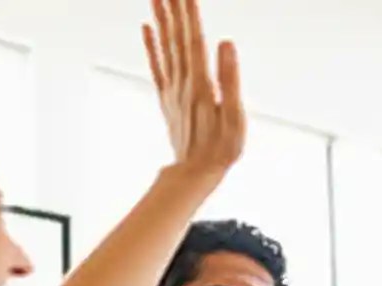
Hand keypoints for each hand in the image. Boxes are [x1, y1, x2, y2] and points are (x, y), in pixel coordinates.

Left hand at [142, 0, 245, 175]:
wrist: (194, 172)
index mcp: (201, 82)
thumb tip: (226, 43)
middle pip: (177, 37)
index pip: (194, 38)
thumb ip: (230, 78)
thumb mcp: (235, 116)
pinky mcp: (168, 98)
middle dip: (174, 9)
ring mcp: (173, 89)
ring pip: (165, 46)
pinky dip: (151, 45)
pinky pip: (157, 66)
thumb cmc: (221, 148)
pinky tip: (147, 28)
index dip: (190, 13)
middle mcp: (183, 81)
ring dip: (161, 19)